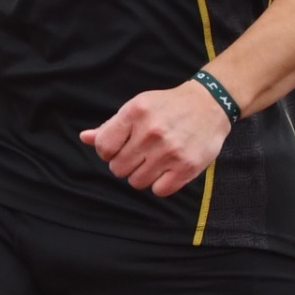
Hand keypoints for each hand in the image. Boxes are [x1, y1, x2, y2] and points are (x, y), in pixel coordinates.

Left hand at [80, 80, 231, 195]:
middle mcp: (151, 132)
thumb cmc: (168, 107)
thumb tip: (85, 138)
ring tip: (155, 160)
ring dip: (143, 175)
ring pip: (136, 182)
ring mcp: (169, 151)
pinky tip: (168, 169)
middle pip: (118, 169)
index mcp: (135, 113)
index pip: (103, 148)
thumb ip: (110, 126)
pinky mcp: (186, 166)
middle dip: (126, 164)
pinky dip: (161, 184)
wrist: (210, 104)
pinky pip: (159, 191)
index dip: (108, 152)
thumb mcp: (137, 107)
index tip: (120, 148)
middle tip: (141, 154)